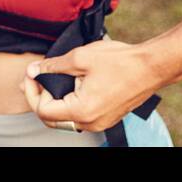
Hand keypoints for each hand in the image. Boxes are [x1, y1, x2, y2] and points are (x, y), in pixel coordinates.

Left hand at [19, 38, 163, 132]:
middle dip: (39, 97)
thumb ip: (52, 67)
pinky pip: (79, 116)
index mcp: (82, 111)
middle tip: (34, 78)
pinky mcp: (106, 117)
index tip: (30, 75)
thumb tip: (32, 70)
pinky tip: (66, 85)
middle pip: (51, 118)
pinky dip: (68, 102)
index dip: (31, 91)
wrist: (151, 67)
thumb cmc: (120, 62)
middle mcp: (90, 123)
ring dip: (53, 101)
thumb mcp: (80, 58)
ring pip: (65, 119)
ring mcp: (100, 122)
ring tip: (48, 79)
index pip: (42, 110)